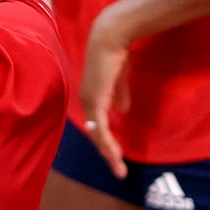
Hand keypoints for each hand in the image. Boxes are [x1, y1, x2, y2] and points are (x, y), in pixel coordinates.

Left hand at [80, 9, 135, 177]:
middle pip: (95, 134)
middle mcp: (86, 101)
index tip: (116, 155)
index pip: (96, 124)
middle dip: (108, 153)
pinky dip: (108, 142)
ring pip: (97, 135)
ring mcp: (89, 101)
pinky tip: (114, 154)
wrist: (110, 39)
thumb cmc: (116, 54)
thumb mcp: (120, 79)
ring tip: (119, 169)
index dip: (106, 140)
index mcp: (92, 95)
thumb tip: (123, 111)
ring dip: (109, 153)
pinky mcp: (95, 100)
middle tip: (119, 171)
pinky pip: (100, 127)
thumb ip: (120, 94)